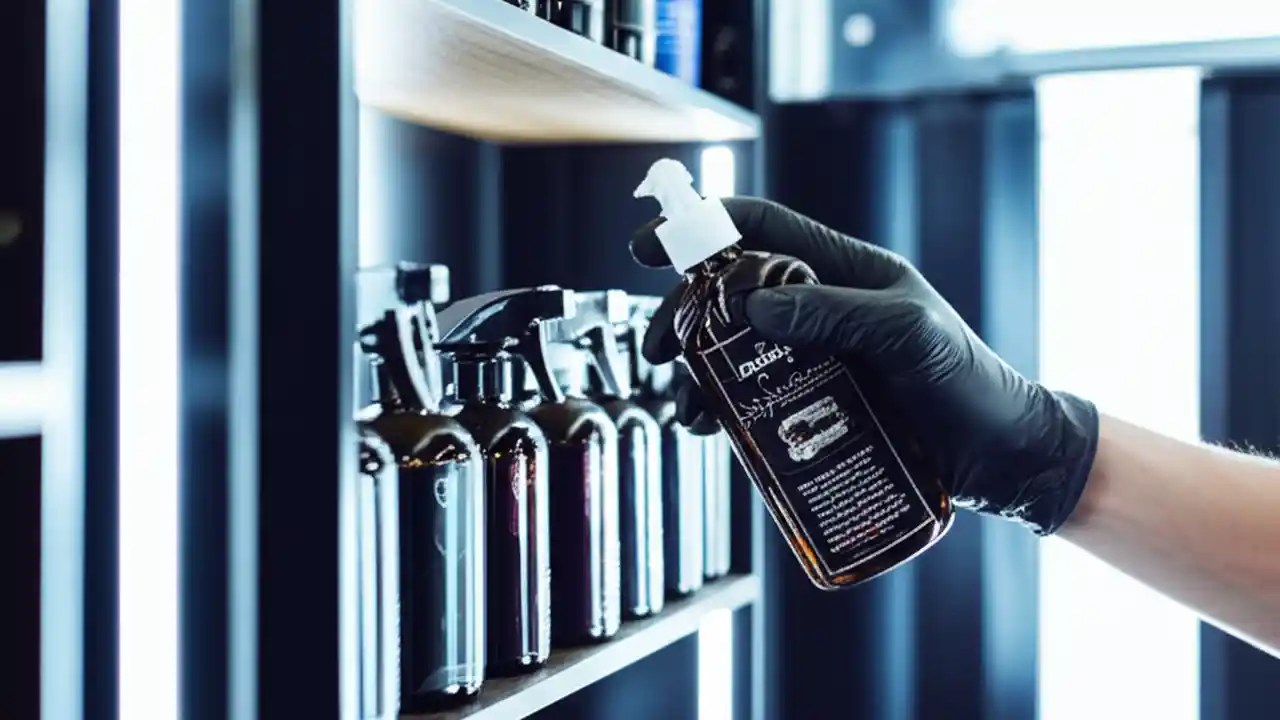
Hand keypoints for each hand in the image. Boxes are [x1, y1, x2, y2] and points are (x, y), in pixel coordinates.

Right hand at [632, 197, 1098, 534]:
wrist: (1002, 456)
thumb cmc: (970, 382)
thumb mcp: (908, 334)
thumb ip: (835, 313)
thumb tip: (751, 307)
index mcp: (846, 272)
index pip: (763, 229)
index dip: (704, 226)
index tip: (651, 245)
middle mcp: (823, 310)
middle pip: (733, 295)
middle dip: (685, 316)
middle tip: (656, 348)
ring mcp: (817, 360)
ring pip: (736, 353)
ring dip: (699, 373)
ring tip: (687, 406)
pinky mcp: (816, 408)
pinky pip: (756, 401)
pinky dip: (725, 411)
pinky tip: (712, 430)